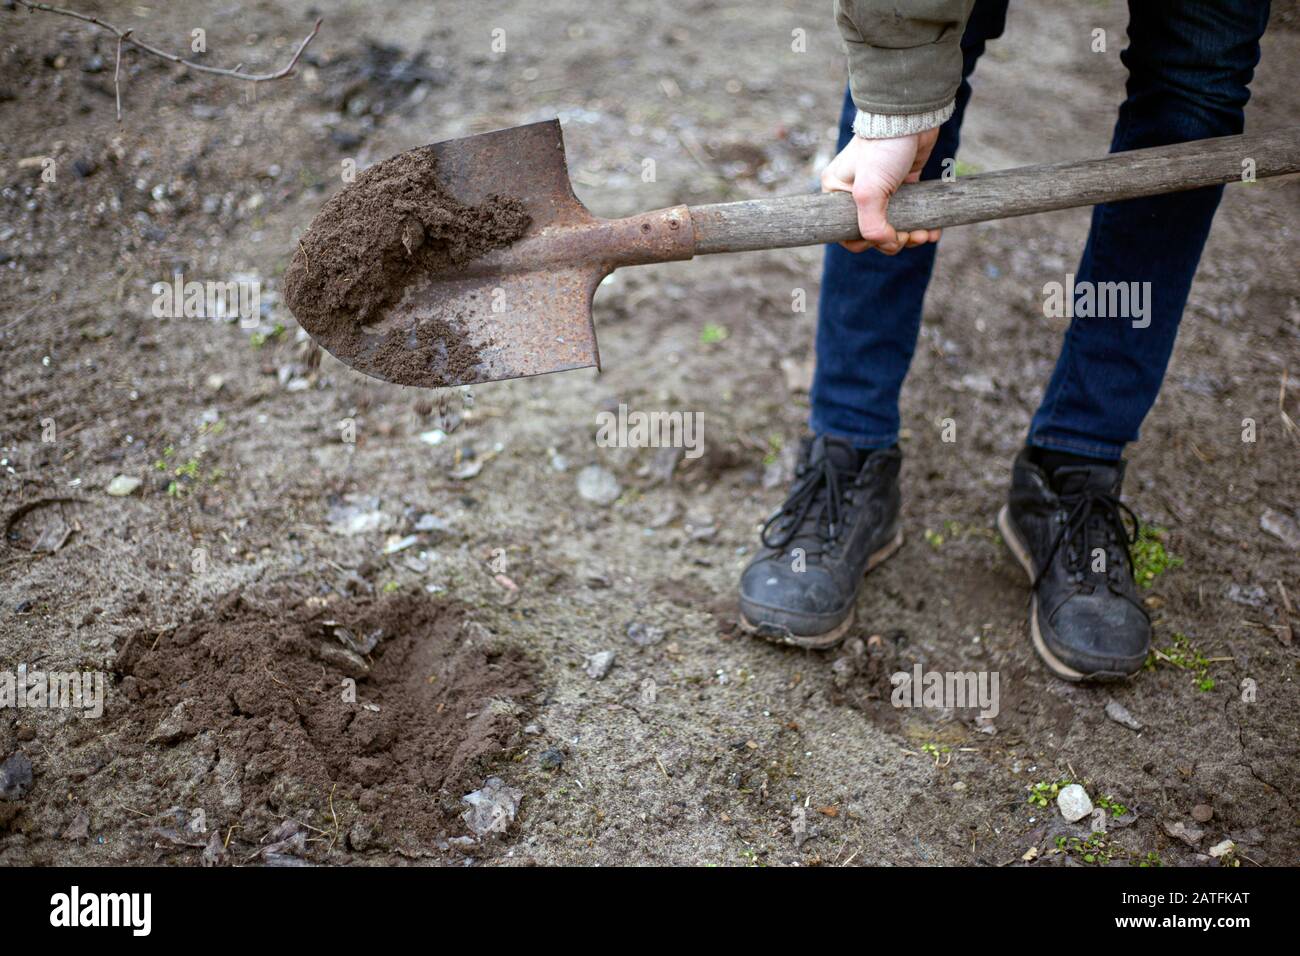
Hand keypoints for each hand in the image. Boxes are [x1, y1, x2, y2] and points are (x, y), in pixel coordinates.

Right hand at [820, 128, 941, 253]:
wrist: (910, 117)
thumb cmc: (882, 149)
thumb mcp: (869, 191)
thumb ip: (872, 225)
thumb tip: (886, 245)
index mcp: (836, 193)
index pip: (846, 232)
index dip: (868, 243)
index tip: (888, 240)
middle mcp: (855, 193)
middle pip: (873, 232)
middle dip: (894, 240)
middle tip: (910, 236)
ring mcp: (880, 189)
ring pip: (894, 225)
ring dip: (910, 235)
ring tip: (924, 234)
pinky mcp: (902, 184)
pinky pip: (910, 211)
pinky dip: (921, 222)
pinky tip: (932, 230)